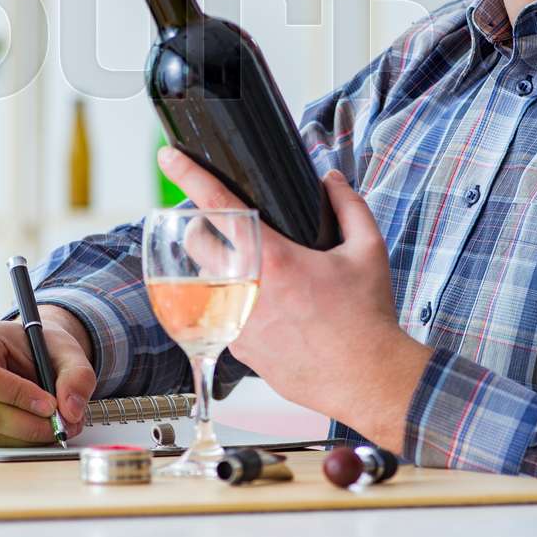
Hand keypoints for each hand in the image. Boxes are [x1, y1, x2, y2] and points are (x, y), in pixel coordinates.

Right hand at [0, 306, 96, 445]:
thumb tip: (72, 410)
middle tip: (61, 426)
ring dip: (25, 438)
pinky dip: (16, 441)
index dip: (17, 394)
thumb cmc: (37, 346)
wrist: (22, 352)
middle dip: (27, 425)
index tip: (50, 405)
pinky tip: (37, 431)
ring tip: (56, 428)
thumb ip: (76, 374)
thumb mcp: (63, 348)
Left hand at [156, 146, 428, 448]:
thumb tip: (331, 179)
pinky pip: (223, 317)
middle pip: (196, 243)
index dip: (188, 175)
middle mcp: (245, 291)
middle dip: (200, 226)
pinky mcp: (238, 352)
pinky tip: (272, 312)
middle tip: (223, 225)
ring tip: (258, 274)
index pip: (218, 206)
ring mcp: (237, 325)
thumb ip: (348, 205)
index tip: (167, 157)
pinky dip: (238, 307)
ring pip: (207, 283)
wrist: (368, 380)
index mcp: (272, 259)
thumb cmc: (368, 317)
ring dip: (222, 270)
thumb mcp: (368, 251)